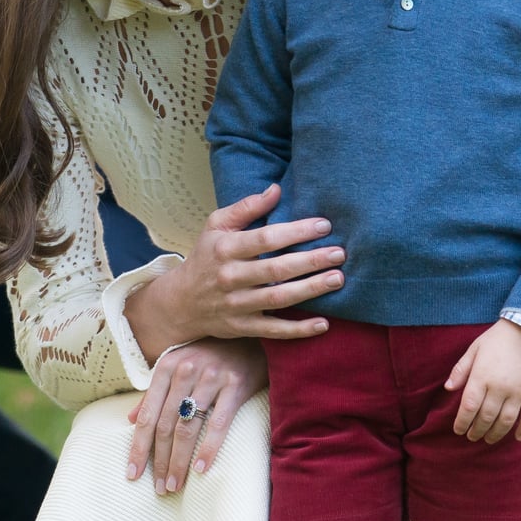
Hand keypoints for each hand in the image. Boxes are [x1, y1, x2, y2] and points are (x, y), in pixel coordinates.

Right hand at [124, 184, 345, 359]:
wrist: (181, 301)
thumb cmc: (206, 256)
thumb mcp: (216, 225)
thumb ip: (246, 207)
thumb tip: (276, 190)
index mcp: (225, 248)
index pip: (265, 238)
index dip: (296, 231)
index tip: (324, 225)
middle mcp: (231, 277)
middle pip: (276, 269)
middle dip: (310, 261)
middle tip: (339, 253)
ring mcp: (236, 305)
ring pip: (278, 299)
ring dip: (311, 290)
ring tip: (338, 279)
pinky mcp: (242, 327)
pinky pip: (273, 330)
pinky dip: (298, 330)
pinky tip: (323, 324)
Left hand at [125, 337, 266, 493]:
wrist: (250, 339)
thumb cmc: (210, 355)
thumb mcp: (178, 365)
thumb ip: (155, 392)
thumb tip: (130, 419)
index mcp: (167, 366)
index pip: (148, 415)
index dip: (139, 447)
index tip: (133, 474)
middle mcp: (186, 369)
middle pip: (166, 425)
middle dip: (160, 461)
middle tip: (160, 489)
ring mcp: (211, 376)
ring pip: (188, 427)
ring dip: (180, 461)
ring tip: (175, 485)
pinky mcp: (235, 384)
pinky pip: (219, 422)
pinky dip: (209, 447)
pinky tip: (201, 468)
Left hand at [444, 318, 520, 443]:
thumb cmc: (497, 339)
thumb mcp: (474, 349)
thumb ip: (461, 369)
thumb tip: (448, 388)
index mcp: (482, 376)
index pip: (469, 406)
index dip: (462, 422)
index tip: (458, 430)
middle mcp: (500, 387)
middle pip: (486, 417)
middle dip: (477, 430)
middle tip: (472, 437)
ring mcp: (519, 392)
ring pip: (506, 421)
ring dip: (496, 434)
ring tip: (488, 439)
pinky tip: (516, 438)